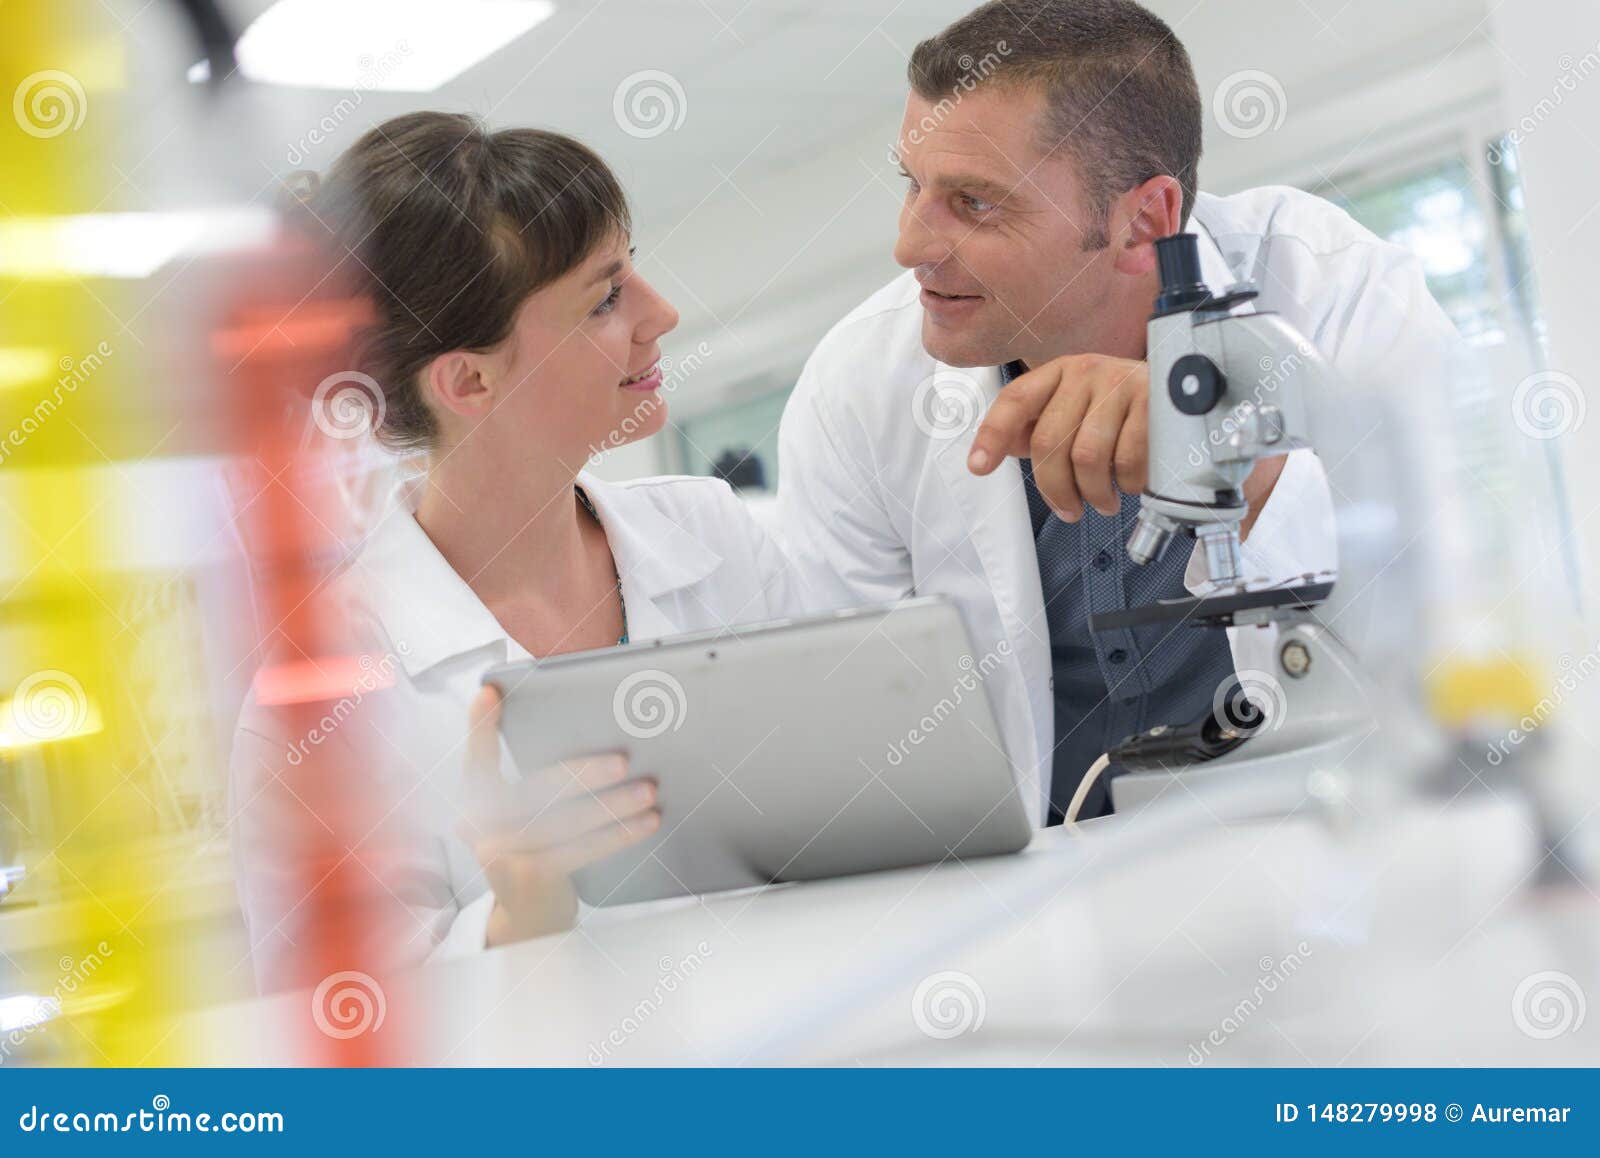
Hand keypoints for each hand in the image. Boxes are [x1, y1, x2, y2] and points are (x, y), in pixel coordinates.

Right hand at [459, 685, 659, 947]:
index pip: (477, 760)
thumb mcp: (531, 818)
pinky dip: (619, 833)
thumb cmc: (540, 851)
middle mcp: (480, 825)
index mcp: (479, 802)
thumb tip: (607, 748)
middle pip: (537, 788)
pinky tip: (646, 821)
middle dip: (586, 772)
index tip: (489, 691)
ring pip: (567, 819)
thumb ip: (544, 787)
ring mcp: (500, 852)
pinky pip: (582, 847)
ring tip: (650, 790)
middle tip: (625, 759)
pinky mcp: (526, 875)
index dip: (481, 727)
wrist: (530, 918)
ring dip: (615, 804)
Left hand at [967, 353, 1148, 520]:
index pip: (1015, 400)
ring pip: (1088, 455)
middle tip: (1070, 511)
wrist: (1177, 389)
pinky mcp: (1153, 402)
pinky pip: (1129, 458)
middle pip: (1050, 441)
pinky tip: (1131, 484)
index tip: (978, 466)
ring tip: (1103, 502)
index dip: (992, 434)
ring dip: (1094, 492)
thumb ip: (1033, 429)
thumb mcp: (1070, 411)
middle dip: (1056, 489)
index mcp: (1057, 373)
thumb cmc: (1115, 408)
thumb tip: (999, 450)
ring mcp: (1120, 384)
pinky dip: (1128, 483)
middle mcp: (1085, 372)